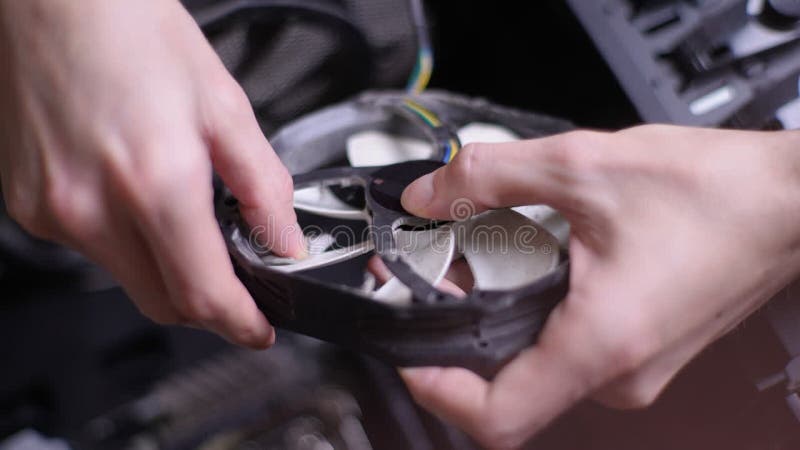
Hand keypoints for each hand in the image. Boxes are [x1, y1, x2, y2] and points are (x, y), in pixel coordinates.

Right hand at [0, 0, 304, 347]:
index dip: (240, 323)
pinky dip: (127, 240)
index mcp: (153, 181)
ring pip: (129, 279)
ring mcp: (51, 210)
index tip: (259, 329)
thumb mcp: (224, 105)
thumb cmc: (132, 30)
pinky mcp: (27, 205)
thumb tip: (285, 240)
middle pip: (165, 301)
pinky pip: (93, 249)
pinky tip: (136, 194)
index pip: (203, 294)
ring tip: (182, 210)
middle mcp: (92, 207)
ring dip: (167, 268)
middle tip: (236, 277)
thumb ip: (263, 187)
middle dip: (209, 301)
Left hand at [398, 125, 799, 448]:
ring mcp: (631, 369)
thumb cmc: (716, 194)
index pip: (497, 418)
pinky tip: (530, 263)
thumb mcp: (584, 166)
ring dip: (496, 322)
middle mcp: (617, 373)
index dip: (437, 391)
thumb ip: (491, 176)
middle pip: (507, 392)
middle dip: (456, 340)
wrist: (787, 201)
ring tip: (479, 264)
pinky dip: (533, 316)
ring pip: (536, 369)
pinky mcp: (638, 351)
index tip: (408, 351)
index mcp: (600, 342)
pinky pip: (567, 352)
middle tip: (432, 285)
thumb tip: (431, 190)